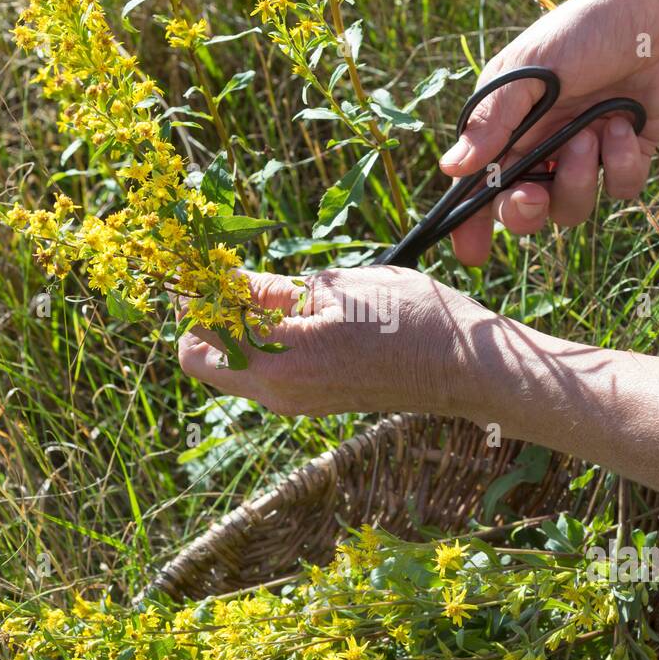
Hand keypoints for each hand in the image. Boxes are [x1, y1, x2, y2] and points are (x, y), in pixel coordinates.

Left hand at [178, 265, 489, 421]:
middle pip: (201, 357)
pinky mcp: (309, 399)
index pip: (200, 331)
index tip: (201, 258)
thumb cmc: (412, 320)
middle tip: (228, 273)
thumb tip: (227, 279)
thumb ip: (274, 289)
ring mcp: (293, 401)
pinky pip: (261, 369)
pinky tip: (288, 306)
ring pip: (231, 364)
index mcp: (280, 363)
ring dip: (233, 324)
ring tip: (265, 284)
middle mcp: (277, 393)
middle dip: (204, 314)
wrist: (464, 367)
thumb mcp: (339, 288)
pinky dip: (259, 337)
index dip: (194, 291)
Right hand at [440, 0, 658, 263]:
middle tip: (534, 195)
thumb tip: (451, 168)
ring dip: (579, 178)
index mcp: (507, 123)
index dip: (471, 222)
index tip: (472, 252)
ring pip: (572, 208)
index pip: (479, 184)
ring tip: (593, 131)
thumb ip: (493, 122)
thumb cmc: (588, 28)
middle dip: (526, 212)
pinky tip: (625, 123)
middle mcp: (542, 143)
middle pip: (522, 210)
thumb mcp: (530, 70)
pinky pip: (619, 189)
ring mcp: (585, 152)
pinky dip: (622, 163)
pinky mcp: (627, 154)